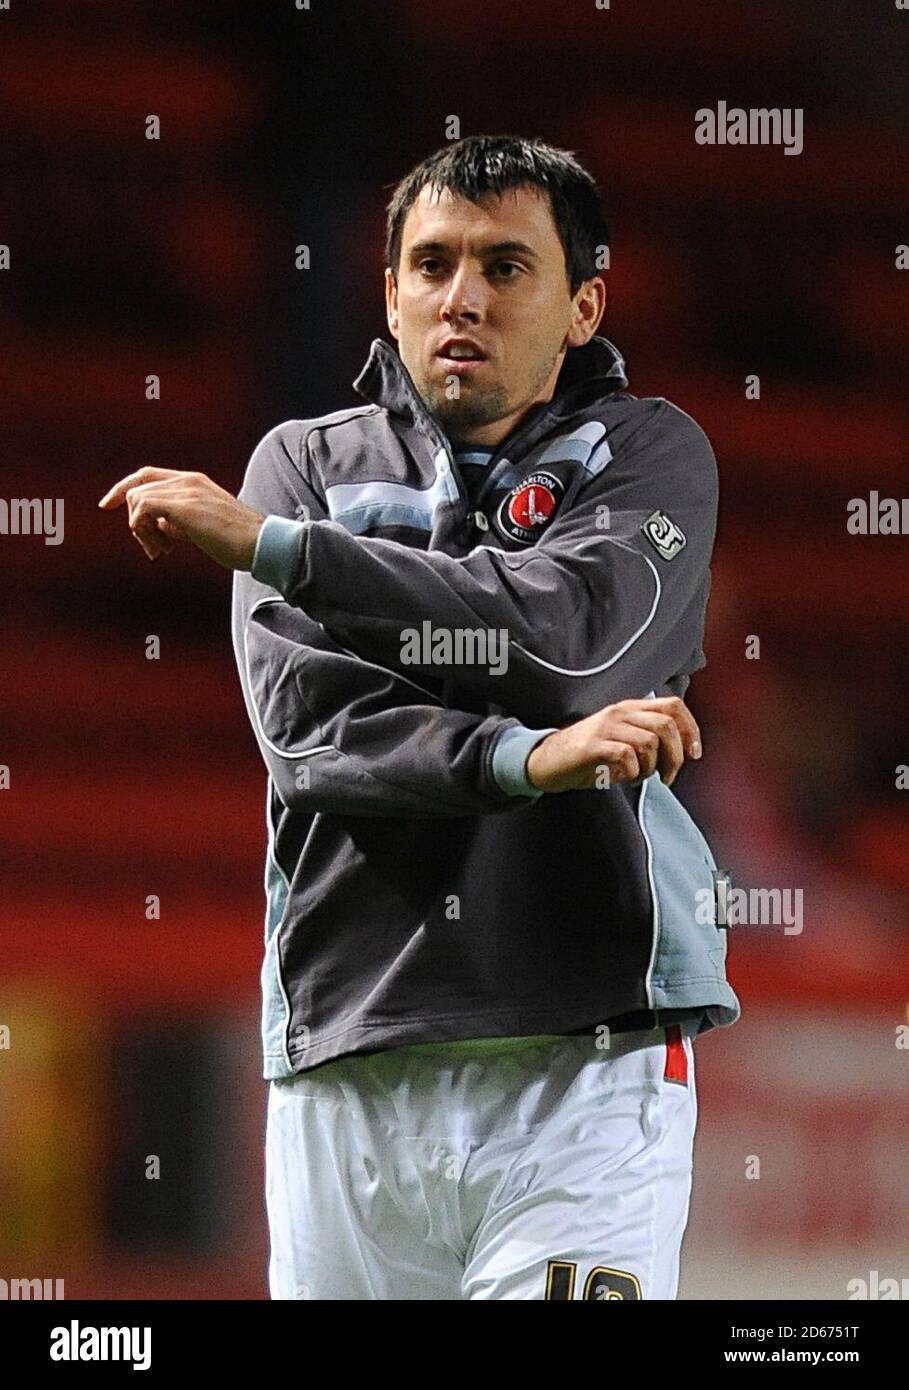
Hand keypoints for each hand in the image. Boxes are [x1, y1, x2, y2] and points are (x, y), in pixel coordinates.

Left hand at [98, 467, 264, 569]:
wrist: (262, 544)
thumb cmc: (240, 542)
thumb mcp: (206, 525)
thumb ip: (181, 520)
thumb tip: (159, 527)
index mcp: (195, 481)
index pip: (147, 475)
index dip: (123, 488)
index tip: (107, 504)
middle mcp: (188, 480)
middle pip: (138, 489)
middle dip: (136, 521)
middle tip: (155, 548)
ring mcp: (186, 491)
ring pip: (138, 500)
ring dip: (143, 531)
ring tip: (164, 550)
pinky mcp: (183, 506)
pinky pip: (142, 509)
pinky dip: (144, 530)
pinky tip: (165, 547)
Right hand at [526, 696, 701, 792]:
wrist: (546, 761)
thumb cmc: (587, 755)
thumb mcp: (622, 740)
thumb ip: (649, 740)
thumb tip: (683, 753)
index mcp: (630, 708)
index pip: (674, 706)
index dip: (691, 729)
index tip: (694, 754)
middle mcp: (620, 713)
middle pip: (666, 725)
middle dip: (676, 755)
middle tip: (668, 776)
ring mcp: (606, 727)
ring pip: (649, 742)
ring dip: (652, 767)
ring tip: (639, 777)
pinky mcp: (593, 746)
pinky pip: (627, 756)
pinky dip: (633, 772)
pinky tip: (623, 778)